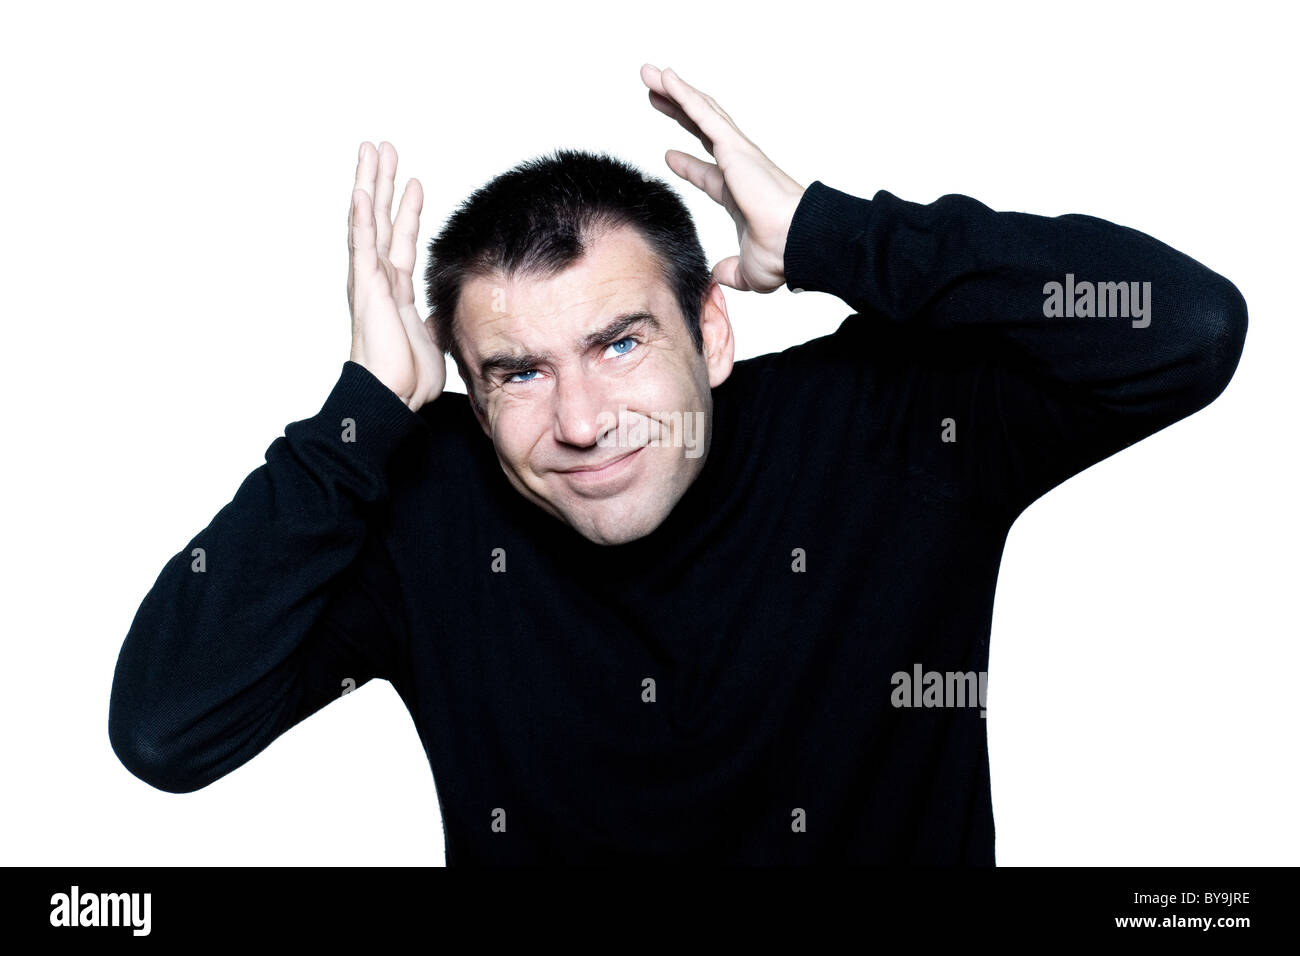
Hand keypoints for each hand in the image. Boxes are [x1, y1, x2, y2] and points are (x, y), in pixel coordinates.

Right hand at [347, 141, 444, 410]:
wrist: (394, 396)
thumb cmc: (407, 378)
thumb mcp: (432, 338)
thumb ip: (434, 317)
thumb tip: (440, 311)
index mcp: (396, 290)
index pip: (401, 240)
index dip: (407, 211)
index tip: (414, 183)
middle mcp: (379, 279)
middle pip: (382, 219)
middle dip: (384, 183)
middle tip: (385, 149)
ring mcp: (370, 279)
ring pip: (368, 220)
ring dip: (370, 183)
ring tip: (371, 149)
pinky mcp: (366, 285)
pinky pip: (362, 243)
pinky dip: (362, 214)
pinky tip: (362, 188)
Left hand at [639, 64, 805, 292]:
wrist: (796, 243)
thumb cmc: (782, 256)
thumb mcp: (748, 271)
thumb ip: (731, 271)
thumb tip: (718, 276)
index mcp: (740, 195)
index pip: (708, 174)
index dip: (688, 165)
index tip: (669, 156)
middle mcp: (739, 168)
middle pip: (701, 132)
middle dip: (678, 114)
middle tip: (656, 97)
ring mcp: (736, 154)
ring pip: (701, 114)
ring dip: (675, 94)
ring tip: (651, 75)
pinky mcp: (734, 147)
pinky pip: (704, 114)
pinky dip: (684, 94)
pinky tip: (665, 78)